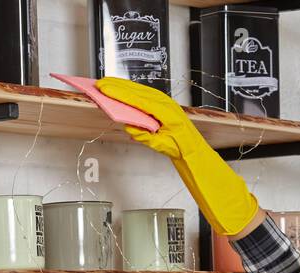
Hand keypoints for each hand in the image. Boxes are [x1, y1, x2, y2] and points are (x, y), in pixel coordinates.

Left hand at [94, 76, 261, 236]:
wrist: (199, 161)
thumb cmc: (180, 149)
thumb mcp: (157, 139)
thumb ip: (143, 130)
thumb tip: (126, 124)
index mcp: (165, 109)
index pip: (140, 95)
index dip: (122, 88)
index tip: (104, 85)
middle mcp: (169, 108)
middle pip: (140, 93)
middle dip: (119, 88)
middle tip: (100, 85)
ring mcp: (171, 113)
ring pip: (144, 98)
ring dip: (125, 94)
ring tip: (106, 90)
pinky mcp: (174, 122)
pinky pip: (151, 114)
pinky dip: (136, 110)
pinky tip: (122, 109)